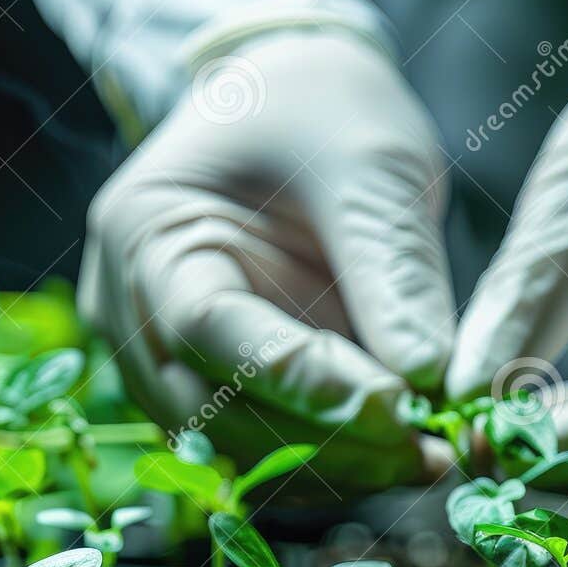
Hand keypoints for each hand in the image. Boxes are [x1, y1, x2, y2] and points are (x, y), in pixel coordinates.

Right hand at [80, 31, 454, 489]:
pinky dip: (329, 463)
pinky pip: (259, 446)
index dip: (305, 379)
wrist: (297, 99)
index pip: (211, 329)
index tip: (400, 405)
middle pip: (214, 410)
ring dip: (334, 467)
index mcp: (149, 231)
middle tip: (432, 453)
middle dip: (328, 442)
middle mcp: (132, 308)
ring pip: (236, 447)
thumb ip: (394, 273)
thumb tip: (435, 380)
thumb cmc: (326, 111)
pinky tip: (401, 456)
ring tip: (430, 458)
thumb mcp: (372, 169)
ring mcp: (161, 357)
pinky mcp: (211, 388)